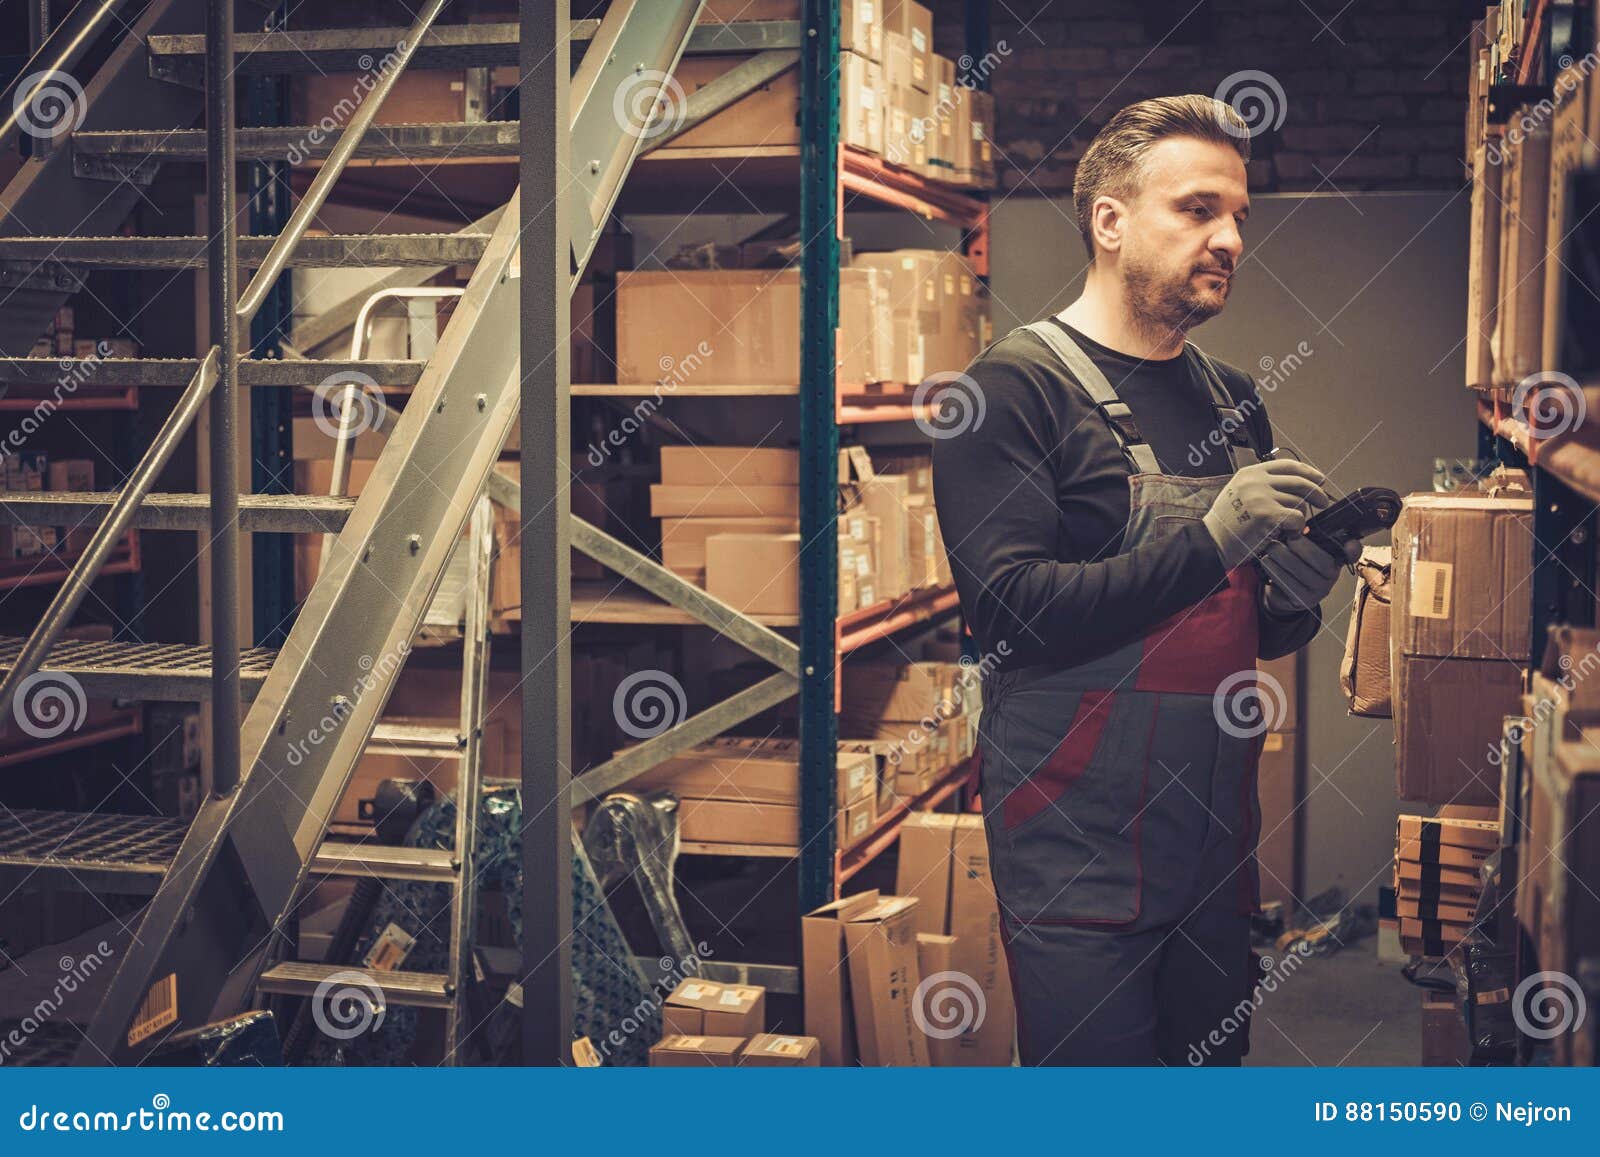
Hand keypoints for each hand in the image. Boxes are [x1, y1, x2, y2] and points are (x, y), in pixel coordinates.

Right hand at [1202, 460, 1331, 569]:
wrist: (1213, 542)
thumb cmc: (1228, 523)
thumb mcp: (1240, 494)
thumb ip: (1263, 486)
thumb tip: (1298, 485)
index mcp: (1249, 473)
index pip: (1287, 465)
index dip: (1308, 472)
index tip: (1319, 480)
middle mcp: (1256, 481)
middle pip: (1299, 481)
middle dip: (1316, 492)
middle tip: (1323, 502)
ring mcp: (1261, 497)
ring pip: (1299, 502)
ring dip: (1300, 516)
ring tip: (1290, 527)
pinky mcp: (1268, 515)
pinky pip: (1297, 517)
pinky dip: (1298, 528)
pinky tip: (1290, 534)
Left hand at [1259, 533, 1351, 615]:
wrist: (1281, 592)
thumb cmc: (1293, 561)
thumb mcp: (1302, 547)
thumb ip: (1308, 536)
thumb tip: (1298, 520)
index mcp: (1335, 559)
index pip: (1352, 554)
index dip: (1353, 550)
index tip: (1349, 543)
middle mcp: (1332, 576)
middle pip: (1322, 562)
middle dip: (1302, 547)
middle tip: (1287, 536)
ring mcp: (1319, 592)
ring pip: (1303, 572)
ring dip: (1284, 558)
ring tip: (1271, 547)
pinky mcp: (1304, 602)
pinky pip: (1289, 585)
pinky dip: (1276, 571)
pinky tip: (1267, 562)